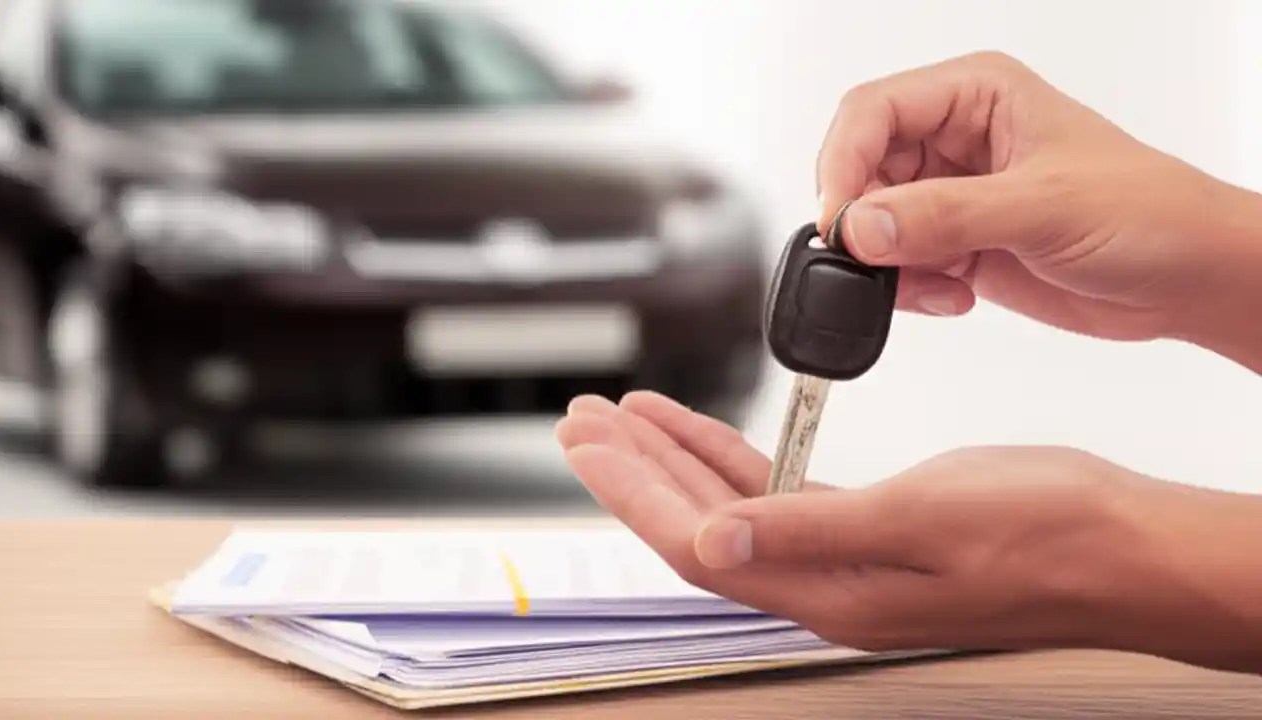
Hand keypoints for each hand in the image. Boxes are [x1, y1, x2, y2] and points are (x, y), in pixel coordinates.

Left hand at [557, 391, 1261, 673]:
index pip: (696, 542)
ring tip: (626, 416)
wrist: (1130, 544)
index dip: (633, 492)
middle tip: (583, 420)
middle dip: (635, 469)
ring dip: (674, 457)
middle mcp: (823, 581)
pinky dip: (731, 456)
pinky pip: (776, 491)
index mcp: (827, 588)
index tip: (588, 442)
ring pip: (730, 503)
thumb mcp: (923, 518)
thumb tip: (711, 541)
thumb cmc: (1050, 533)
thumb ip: (808, 531)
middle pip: (698, 522)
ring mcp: (844, 556)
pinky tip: (704, 435)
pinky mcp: (868, 528)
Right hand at [815, 52, 1261, 371]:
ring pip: (874, 224)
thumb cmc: (1148, 212)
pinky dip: (911, 290)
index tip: (840, 220)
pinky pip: (898, 266)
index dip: (843, 162)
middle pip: (862, 170)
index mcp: (976, 95)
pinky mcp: (956, 246)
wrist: (1187, 279)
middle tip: (880, 261)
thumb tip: (862, 226)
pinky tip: (955, 297)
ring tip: (934, 284)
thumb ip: (944, 215)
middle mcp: (955, 141)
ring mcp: (953, 196)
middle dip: (864, 222)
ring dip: (888, 264)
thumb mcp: (1043, 206)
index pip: (873, 111)